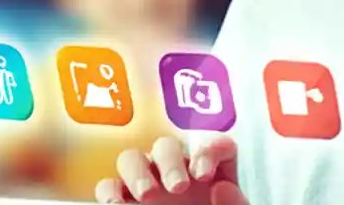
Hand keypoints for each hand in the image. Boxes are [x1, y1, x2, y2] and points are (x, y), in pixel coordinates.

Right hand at [95, 136, 245, 203]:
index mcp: (212, 172)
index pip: (214, 145)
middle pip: (168, 146)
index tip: (204, 174)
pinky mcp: (124, 200)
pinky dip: (109, 191)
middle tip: (177, 187)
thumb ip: (235, 204)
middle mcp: (178, 171)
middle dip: (170, 161)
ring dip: (137, 170)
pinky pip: (109, 186)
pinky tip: (117, 204)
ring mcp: (148, 183)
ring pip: (133, 158)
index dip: (208, 150)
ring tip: (146, 195)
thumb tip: (222, 187)